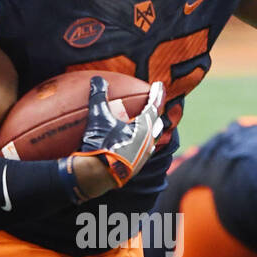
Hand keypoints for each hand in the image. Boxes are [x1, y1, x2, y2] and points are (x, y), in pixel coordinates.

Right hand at [69, 76, 164, 191]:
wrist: (96, 176)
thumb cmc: (100, 145)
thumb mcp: (98, 118)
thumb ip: (98, 97)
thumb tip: (97, 79)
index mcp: (144, 128)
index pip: (154, 106)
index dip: (157, 94)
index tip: (160, 85)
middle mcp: (148, 142)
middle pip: (158, 124)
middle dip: (158, 113)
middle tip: (155, 105)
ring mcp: (143, 156)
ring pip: (153, 139)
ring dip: (152, 130)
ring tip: (148, 124)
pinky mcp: (136, 167)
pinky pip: (145, 151)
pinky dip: (143, 142)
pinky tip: (136, 144)